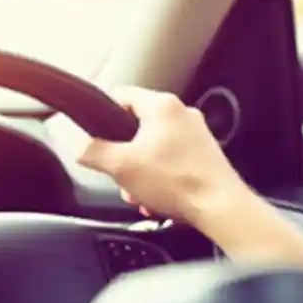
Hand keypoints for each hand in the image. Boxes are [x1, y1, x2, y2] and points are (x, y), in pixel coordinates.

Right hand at [78, 87, 253, 227]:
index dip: (103, 116)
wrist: (219, 207)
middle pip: (137, 127)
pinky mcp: (205, 156)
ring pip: (154, 148)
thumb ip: (94, 152)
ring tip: (139, 193)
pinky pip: (172, 161)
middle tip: (119, 173)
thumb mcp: (121, 166)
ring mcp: (197, 135)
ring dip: (141, 171)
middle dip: (124, 155)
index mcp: (162, 105)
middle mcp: (182, 114)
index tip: (96, 135)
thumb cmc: (177, 182)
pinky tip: (157, 199)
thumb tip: (82, 148)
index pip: (121, 95)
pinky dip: (160, 178)